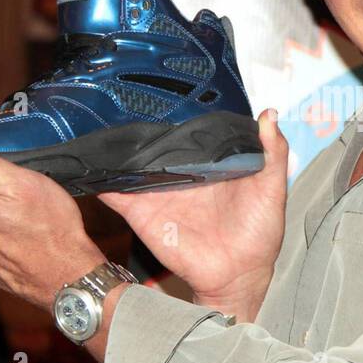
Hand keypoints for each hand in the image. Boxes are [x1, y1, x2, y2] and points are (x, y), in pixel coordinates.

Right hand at [96, 109, 288, 321]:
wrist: (237, 275)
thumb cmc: (260, 232)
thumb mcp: (272, 187)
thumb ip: (272, 152)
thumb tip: (270, 113)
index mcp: (210, 164)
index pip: (190, 133)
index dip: (180, 114)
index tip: (166, 88)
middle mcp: (181, 174)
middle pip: (157, 145)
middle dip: (142, 126)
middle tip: (124, 97)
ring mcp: (159, 192)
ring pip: (132, 164)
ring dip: (116, 149)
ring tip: (98, 122)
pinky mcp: (142, 212)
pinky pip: (116, 193)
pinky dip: (101, 178)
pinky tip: (90, 161)